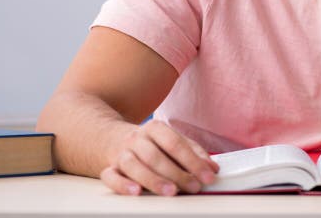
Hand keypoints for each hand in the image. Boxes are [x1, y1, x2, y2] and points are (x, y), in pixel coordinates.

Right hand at [100, 120, 218, 195]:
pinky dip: (122, 185)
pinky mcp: (108, 168)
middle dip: (177, 173)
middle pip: (156, 156)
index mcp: (155, 128)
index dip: (193, 161)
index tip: (208, 176)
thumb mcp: (171, 140)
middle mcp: (136, 139)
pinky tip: (136, 192)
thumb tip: (212, 168)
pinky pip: (110, 177)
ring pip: (135, 166)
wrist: (111, 138)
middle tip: (193, 187)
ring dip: (154, 180)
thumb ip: (192, 152)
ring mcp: (121, 153)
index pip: (175, 143)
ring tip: (171, 192)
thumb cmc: (149, 143)